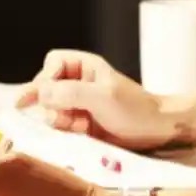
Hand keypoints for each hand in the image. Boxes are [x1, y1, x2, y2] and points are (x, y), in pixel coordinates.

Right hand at [17, 50, 176, 150]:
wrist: (156, 132)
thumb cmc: (134, 109)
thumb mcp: (103, 97)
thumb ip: (71, 92)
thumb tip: (39, 92)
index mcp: (84, 66)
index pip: (52, 63)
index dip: (45, 78)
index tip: (46, 97)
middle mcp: (77, 82)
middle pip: (45, 87)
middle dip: (50, 103)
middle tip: (64, 117)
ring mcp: (77, 104)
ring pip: (49, 109)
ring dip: (58, 119)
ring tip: (78, 126)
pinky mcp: (79, 124)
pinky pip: (59, 125)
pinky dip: (64, 130)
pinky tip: (80, 132)